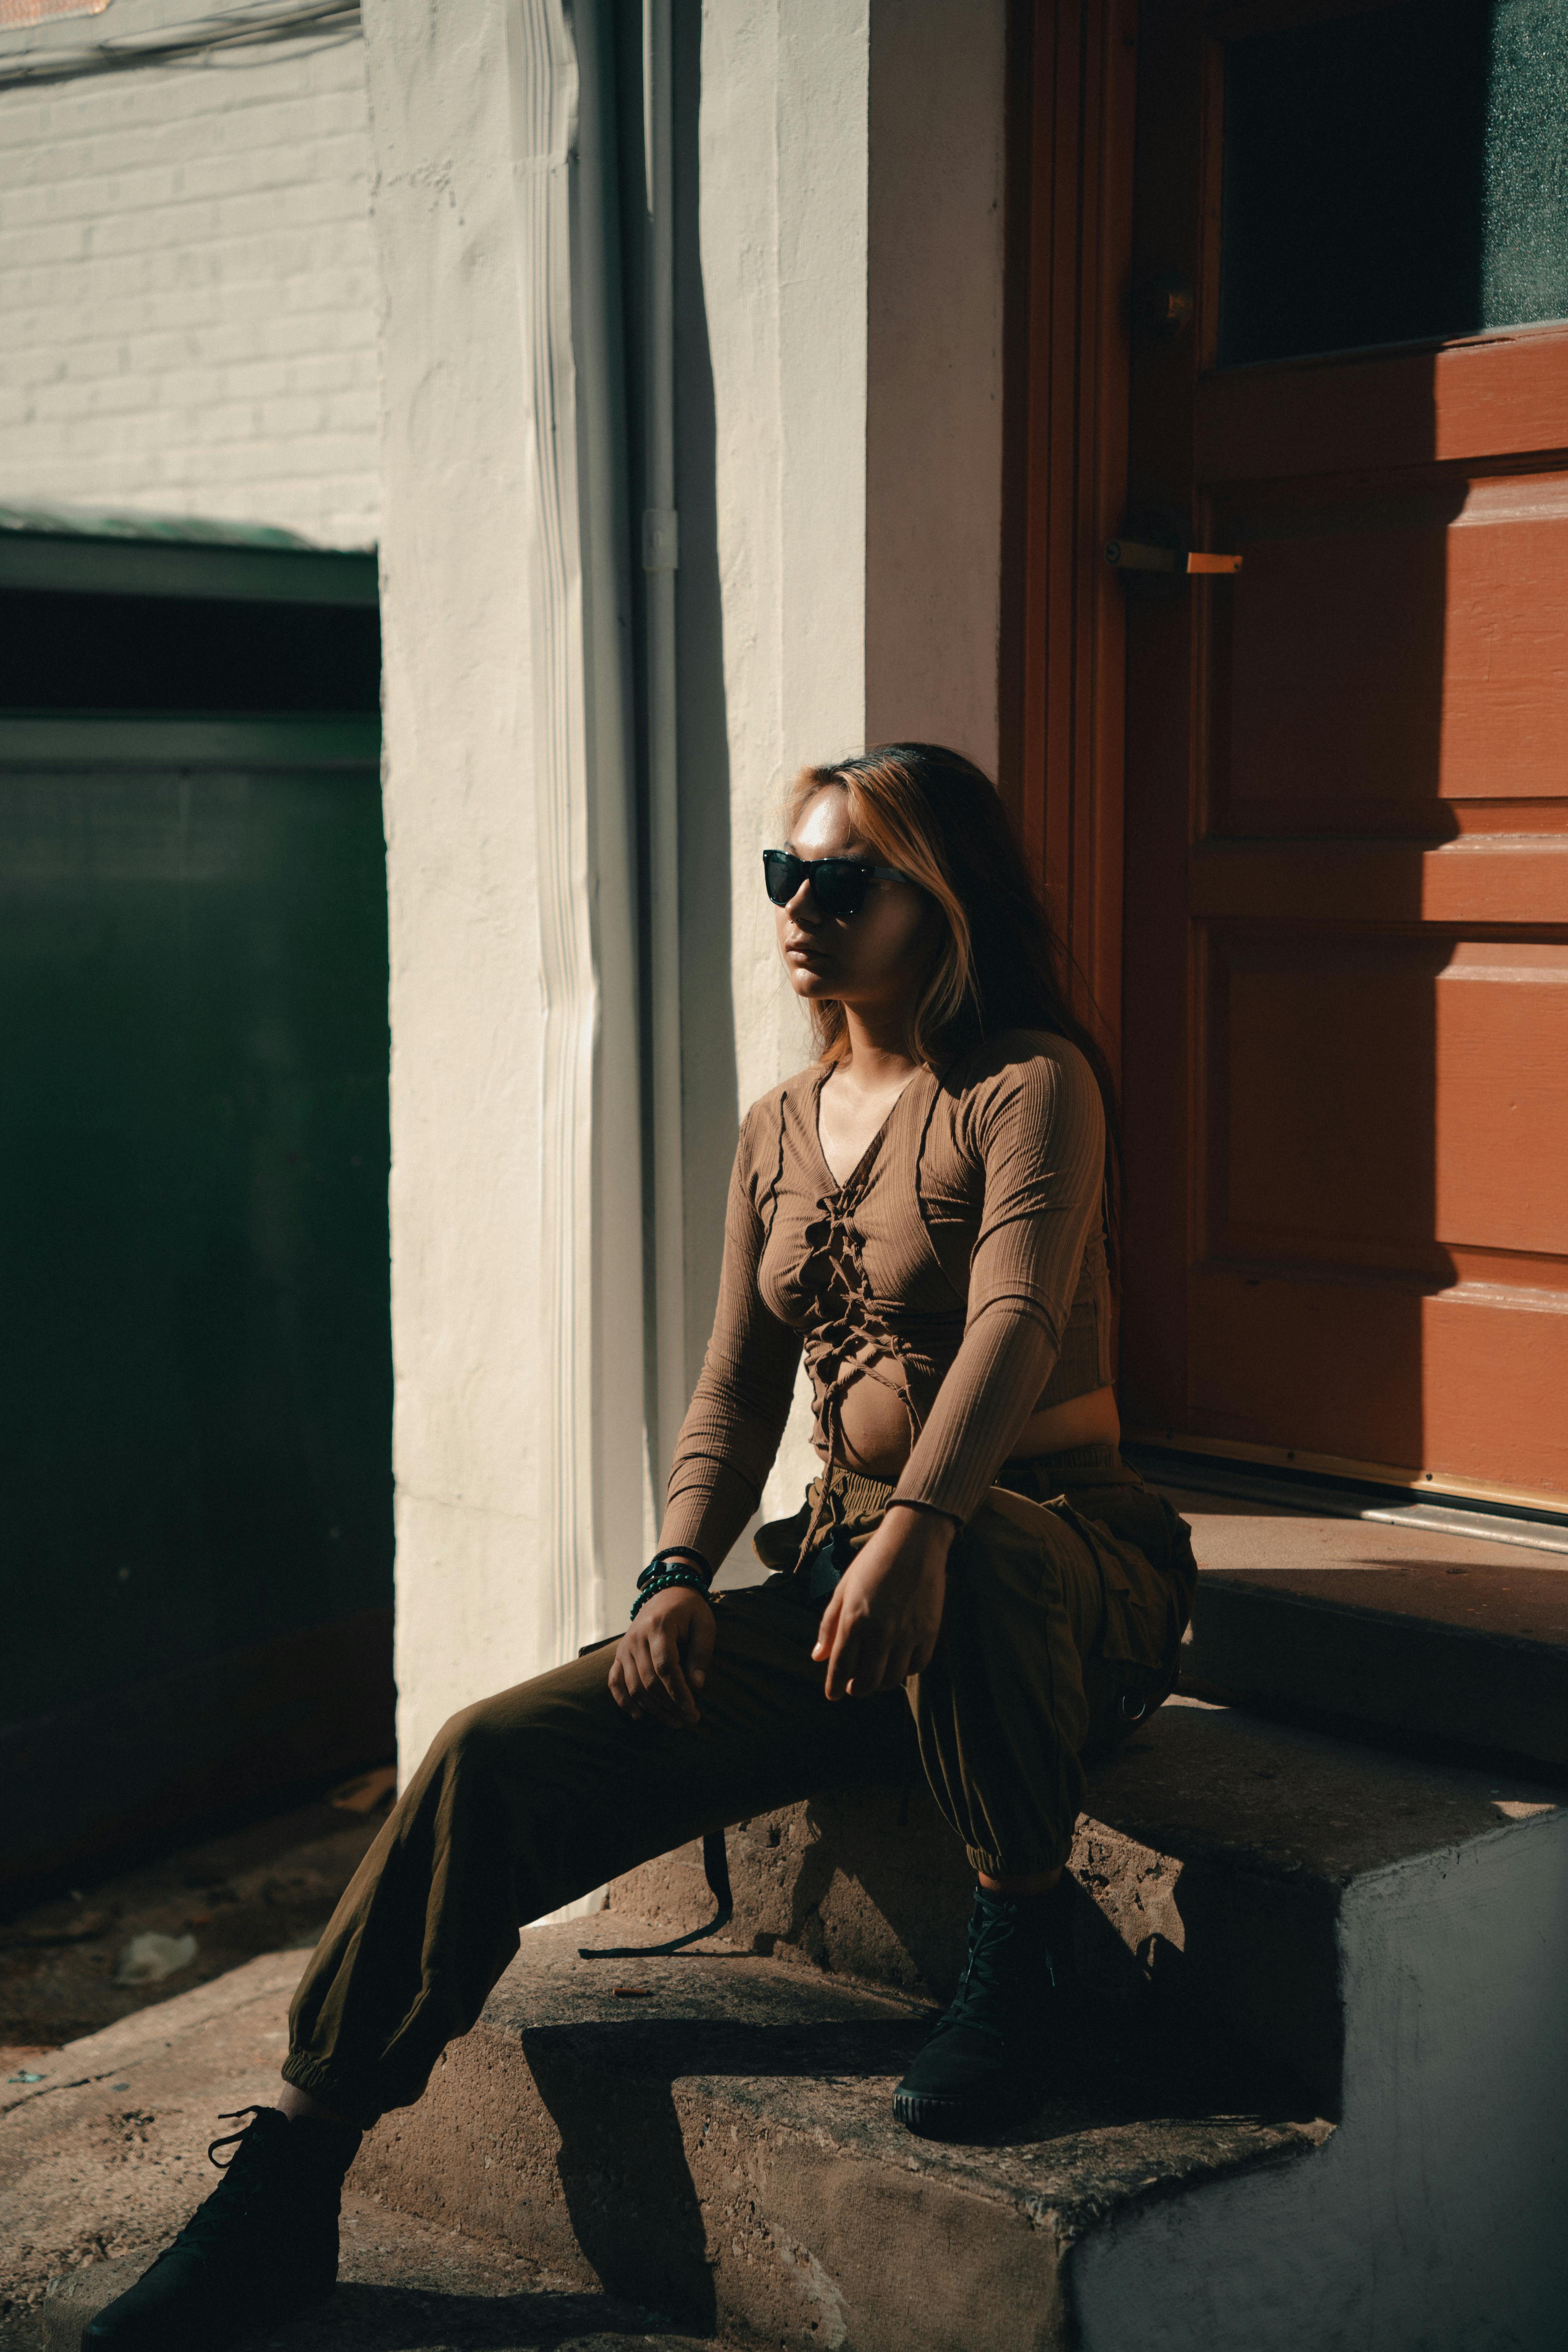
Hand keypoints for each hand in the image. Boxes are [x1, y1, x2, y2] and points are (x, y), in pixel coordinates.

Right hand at [609, 1584, 715, 1726]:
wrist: (666, 1593)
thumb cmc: (689, 1610)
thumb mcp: (704, 1624)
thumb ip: (702, 1653)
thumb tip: (697, 1686)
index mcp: (659, 1626)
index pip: (666, 1667)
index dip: (679, 1693)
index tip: (693, 1712)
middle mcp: (637, 1638)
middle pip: (649, 1681)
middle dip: (670, 1705)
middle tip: (689, 1720)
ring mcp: (624, 1647)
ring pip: (633, 1686)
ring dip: (652, 1709)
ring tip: (673, 1721)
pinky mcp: (618, 1654)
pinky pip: (614, 1682)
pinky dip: (624, 1701)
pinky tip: (639, 1716)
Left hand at [812, 1504, 953, 1699]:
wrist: (914, 1541)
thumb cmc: (873, 1562)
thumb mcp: (843, 1589)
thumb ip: (829, 1625)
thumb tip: (818, 1656)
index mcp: (854, 1621)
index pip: (840, 1667)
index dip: (834, 1686)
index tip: (833, 1695)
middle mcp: (880, 1633)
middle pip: (867, 1681)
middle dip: (857, 1689)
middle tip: (854, 1686)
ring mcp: (907, 1634)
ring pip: (893, 1679)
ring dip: (881, 1682)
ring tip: (875, 1674)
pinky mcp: (929, 1632)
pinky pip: (917, 1666)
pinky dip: (906, 1670)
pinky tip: (899, 1662)